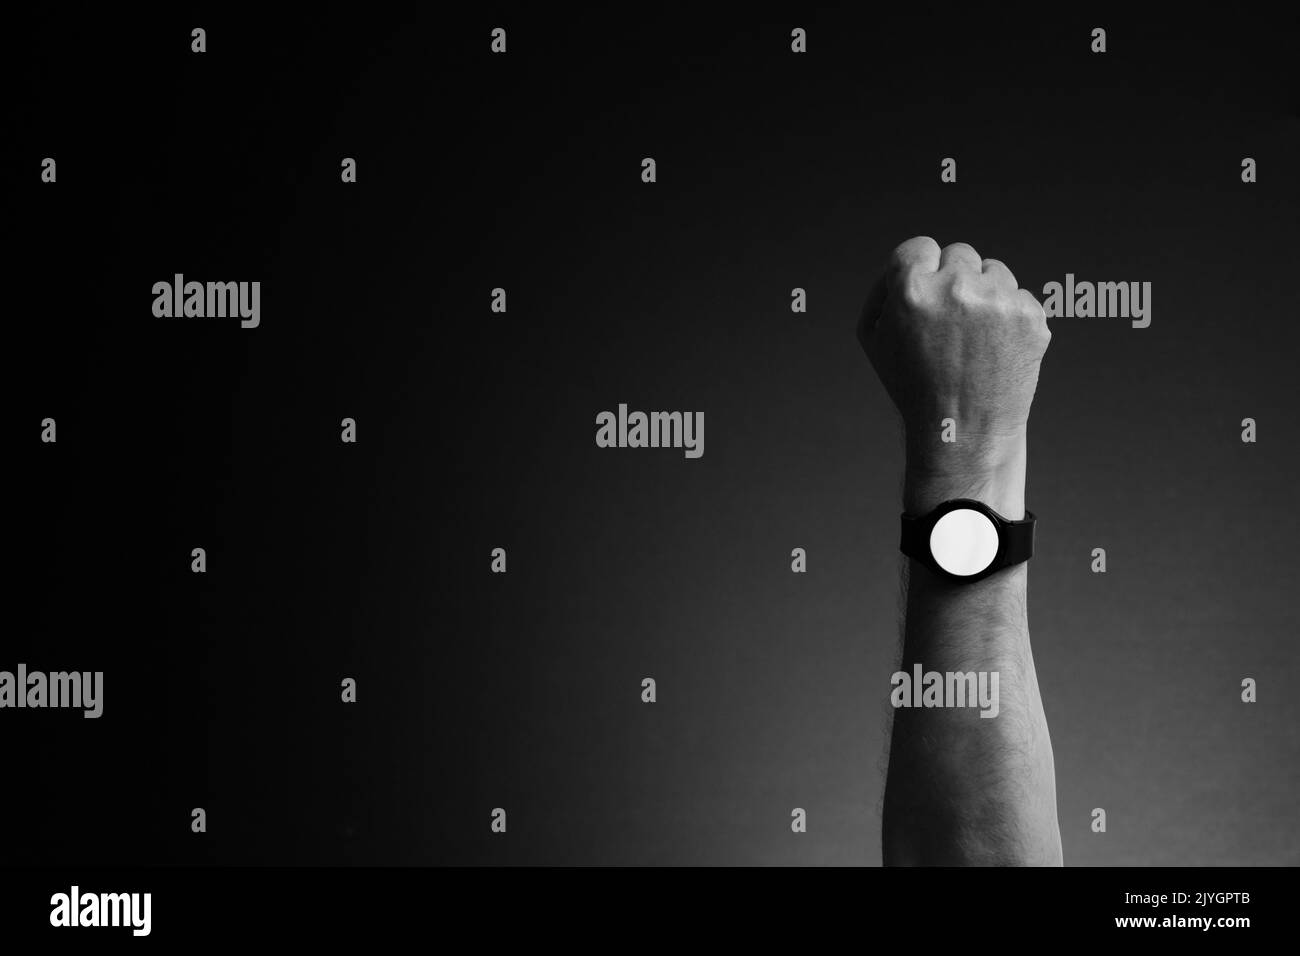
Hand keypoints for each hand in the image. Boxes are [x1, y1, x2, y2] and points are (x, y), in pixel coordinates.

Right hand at [858, 237, 1050, 516]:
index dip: (919, 271)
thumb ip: (885, 290)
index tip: (924, 295)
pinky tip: (994, 349)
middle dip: (954, 281)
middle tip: (950, 324)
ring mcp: (997, 301)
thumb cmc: (914, 386)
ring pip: (993, 271)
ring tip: (973, 339)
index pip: (918, 248)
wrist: (962, 430)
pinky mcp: (1030, 315)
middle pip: (959, 254)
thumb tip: (909, 262)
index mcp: (912, 290)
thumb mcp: (875, 340)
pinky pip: (1018, 296)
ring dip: (984, 295)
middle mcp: (956, 288)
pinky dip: (1008, 318)